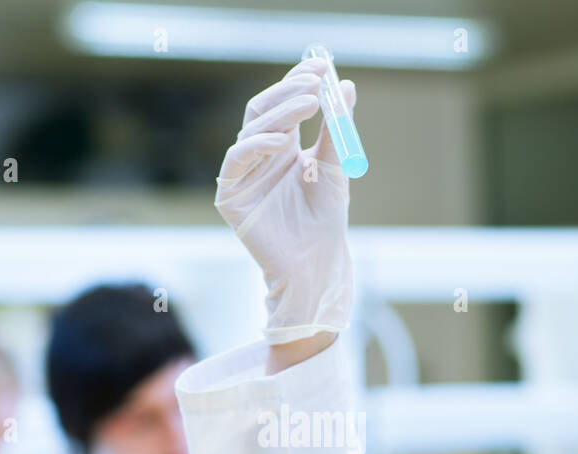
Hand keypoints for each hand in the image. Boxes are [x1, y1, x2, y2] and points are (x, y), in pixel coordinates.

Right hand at [214, 56, 357, 343]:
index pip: (284, 104)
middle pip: (264, 110)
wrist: (316, 263)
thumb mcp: (335, 168)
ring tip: (309, 103)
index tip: (322, 65)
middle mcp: (260, 157)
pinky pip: (236, 160)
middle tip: (315, 81)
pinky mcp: (230, 195)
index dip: (299, 82)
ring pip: (251, 129)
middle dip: (288, 92)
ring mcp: (243, 174)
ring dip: (280, 113)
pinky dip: (257, 145)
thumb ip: (336, 131)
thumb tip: (347, 87)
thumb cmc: (326, 221)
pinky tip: (282, 140)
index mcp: (283, 148)